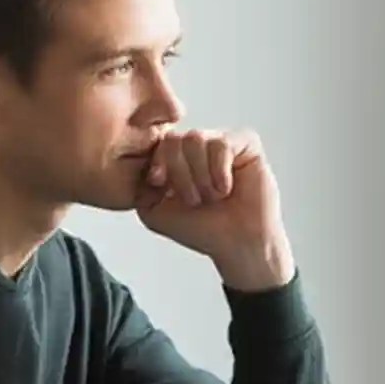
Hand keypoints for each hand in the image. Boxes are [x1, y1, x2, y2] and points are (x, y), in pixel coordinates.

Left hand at [135, 129, 294, 291]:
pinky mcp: (246, 144)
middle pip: (175, 139)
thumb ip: (138, 187)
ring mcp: (222, 144)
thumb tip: (143, 165)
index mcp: (177, 160)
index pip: (158, 143)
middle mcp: (198, 148)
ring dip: (201, 176)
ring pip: (197, 139)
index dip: (158, 162)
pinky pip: (222, 144)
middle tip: (195, 200)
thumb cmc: (204, 230)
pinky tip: (227, 188)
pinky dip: (220, 171)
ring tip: (214, 197)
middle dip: (180, 174)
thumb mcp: (154, 212)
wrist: (238, 244)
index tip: (159, 183)